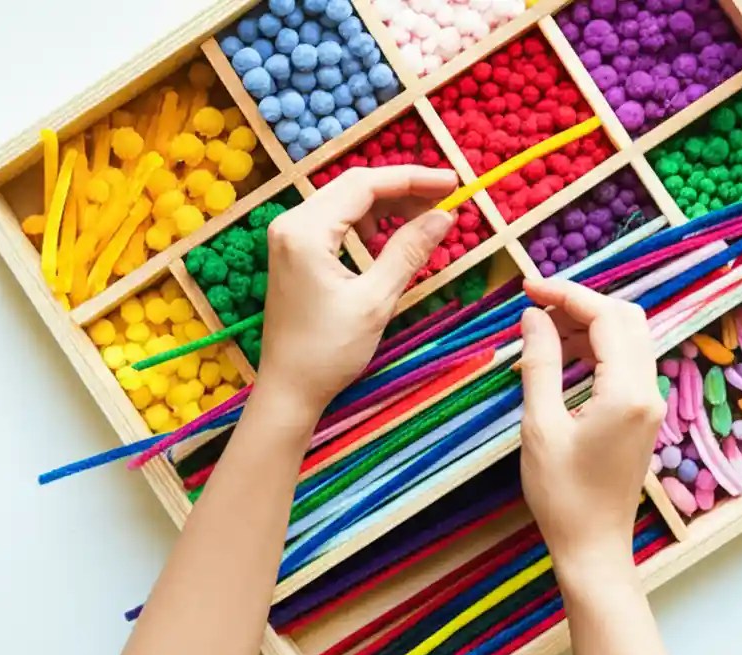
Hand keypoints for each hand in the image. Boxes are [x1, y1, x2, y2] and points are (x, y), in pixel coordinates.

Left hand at [255, 166, 457, 415]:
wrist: (289, 388)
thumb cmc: (328, 351)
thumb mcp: (375, 300)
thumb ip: (408, 251)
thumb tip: (444, 215)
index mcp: (306, 231)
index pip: (365, 184)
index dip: (412, 178)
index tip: (452, 182)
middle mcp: (291, 223)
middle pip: (355, 187)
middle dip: (402, 188)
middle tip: (446, 197)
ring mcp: (289, 237)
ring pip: (346, 202)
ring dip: (387, 205)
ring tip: (425, 218)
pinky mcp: (294, 252)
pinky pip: (336, 222)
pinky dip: (368, 223)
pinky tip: (390, 237)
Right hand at [518, 278, 664, 576]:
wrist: (593, 547)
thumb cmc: (562, 495)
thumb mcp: (540, 426)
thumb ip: (540, 363)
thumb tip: (533, 316)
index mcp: (626, 391)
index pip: (605, 317)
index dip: (566, 294)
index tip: (527, 287)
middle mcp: (649, 390)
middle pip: (626, 318)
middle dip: (581, 303)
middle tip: (536, 306)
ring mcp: (651, 403)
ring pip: (629, 338)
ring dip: (589, 325)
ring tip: (543, 331)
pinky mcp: (644, 415)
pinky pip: (627, 363)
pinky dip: (597, 349)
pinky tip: (562, 358)